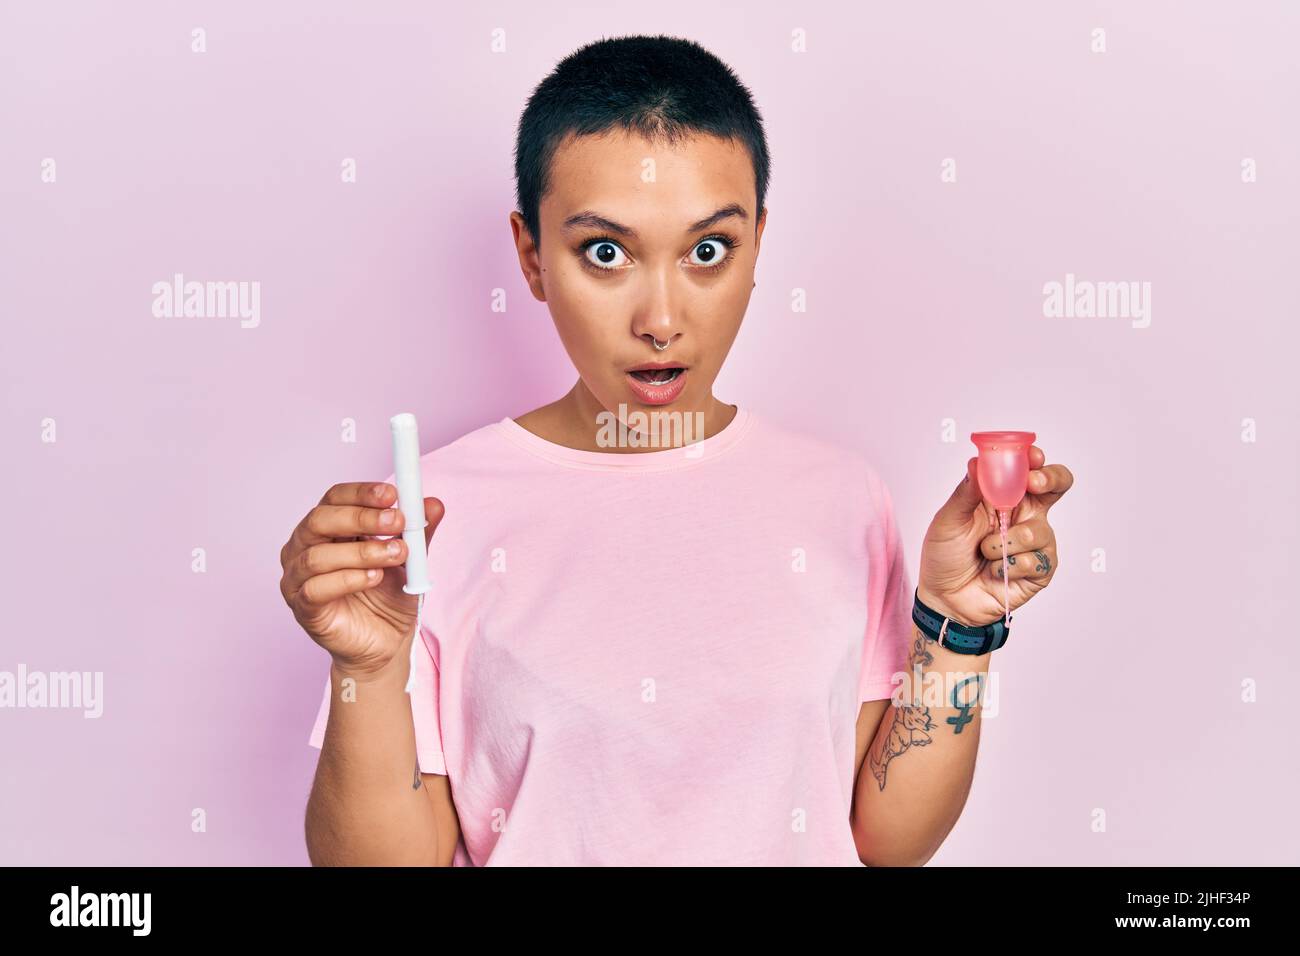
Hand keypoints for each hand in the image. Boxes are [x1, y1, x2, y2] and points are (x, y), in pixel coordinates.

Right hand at [279, 481, 444, 677]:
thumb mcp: (409, 559)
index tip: (392, 494)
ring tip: (397, 554)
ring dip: (362, 551)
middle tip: (398, 522)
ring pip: (317, 555)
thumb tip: (434, 504)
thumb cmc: (388, 596)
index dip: (361, 493)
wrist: (386, 643)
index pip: (335, 498)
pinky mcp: (302, 608)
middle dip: (362, 517)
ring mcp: (298, 578)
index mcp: (328, 528)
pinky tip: (374, 578)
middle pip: (320, 519)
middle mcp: (305, 548)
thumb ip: (418, 532)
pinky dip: (348, 579)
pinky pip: (315, 589)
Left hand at [917, 446, 1072, 626]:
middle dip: (1050, 480)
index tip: (1029, 458)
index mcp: (1003, 496)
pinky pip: (1036, 560)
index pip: (1028, 470)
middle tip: (1033, 484)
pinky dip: (1009, 566)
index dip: (1034, 460)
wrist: (945, 599)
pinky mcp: (1040, 570)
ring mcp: (1035, 542)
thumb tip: (977, 461)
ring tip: (984, 552)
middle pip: (1057, 486)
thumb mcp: (948, 521)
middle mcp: (1024, 515)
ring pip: (1037, 530)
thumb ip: (966, 492)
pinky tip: (994, 571)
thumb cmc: (945, 556)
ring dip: (1004, 543)